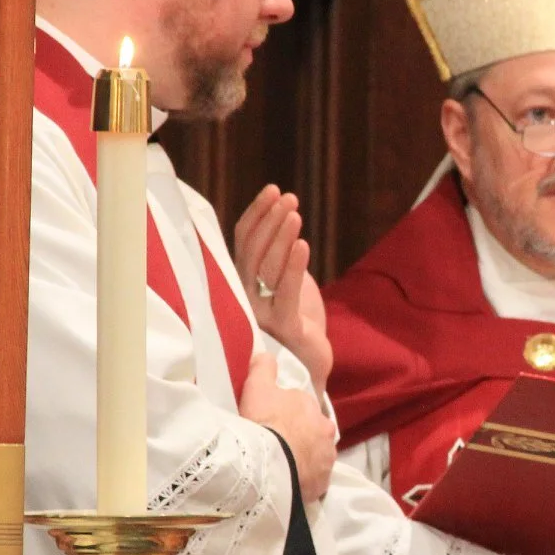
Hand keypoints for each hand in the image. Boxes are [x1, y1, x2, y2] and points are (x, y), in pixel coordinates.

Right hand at [234, 185, 331, 395]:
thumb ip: (278, 257)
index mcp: (244, 283)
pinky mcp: (283, 328)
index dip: (257, 214)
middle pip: (253, 252)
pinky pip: (286, 294)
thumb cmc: (299, 320)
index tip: (273, 190)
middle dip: (270, 220)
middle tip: (289, 198)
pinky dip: (294, 267)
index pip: (243, 242)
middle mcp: (246, 297)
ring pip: (267, 269)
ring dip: (281, 237)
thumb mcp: (287, 281)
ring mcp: (262, 314)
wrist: (310, 365)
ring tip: (295, 214)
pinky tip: (303, 244)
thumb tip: (282, 217)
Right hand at [240, 351, 336, 500]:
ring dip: (304, 457)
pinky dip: (305, 478)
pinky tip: (290, 480)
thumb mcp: (257, 387)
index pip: (301, 407)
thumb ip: (263, 367)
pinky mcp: (324, 481)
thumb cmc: (264, 422)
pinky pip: (315, 478)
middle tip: (278, 445)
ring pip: (316, 455)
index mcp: (311, 406)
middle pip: (312, 431)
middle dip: (300, 436)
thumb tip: (266, 354)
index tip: (272, 422)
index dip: (285, 414)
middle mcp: (326, 430)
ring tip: (284, 466)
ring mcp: (327, 457)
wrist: (268, 464)